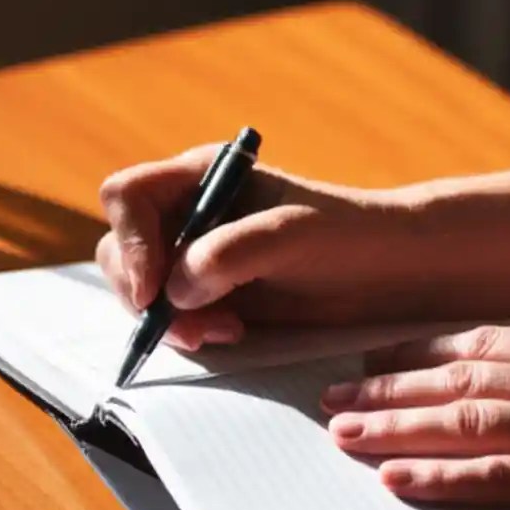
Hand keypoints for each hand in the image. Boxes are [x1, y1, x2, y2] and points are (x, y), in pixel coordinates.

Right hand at [95, 145, 425, 348]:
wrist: (389, 272)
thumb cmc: (347, 236)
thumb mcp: (291, 235)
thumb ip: (229, 254)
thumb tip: (174, 291)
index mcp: (199, 176)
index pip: (127, 196)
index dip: (130, 242)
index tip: (154, 289)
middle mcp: (186, 211)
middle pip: (120, 248)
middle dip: (144, 292)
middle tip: (188, 327)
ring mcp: (192, 254)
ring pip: (137, 287)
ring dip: (166, 318)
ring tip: (222, 331)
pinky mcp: (205, 293)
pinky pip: (166, 315)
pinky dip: (186, 331)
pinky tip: (230, 332)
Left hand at [322, 322, 509, 509]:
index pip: (480, 342)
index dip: (419, 350)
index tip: (376, 356)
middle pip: (455, 379)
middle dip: (388, 387)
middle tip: (333, 396)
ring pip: (461, 421)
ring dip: (394, 426)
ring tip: (343, 434)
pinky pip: (495, 476)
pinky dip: (440, 475)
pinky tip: (396, 478)